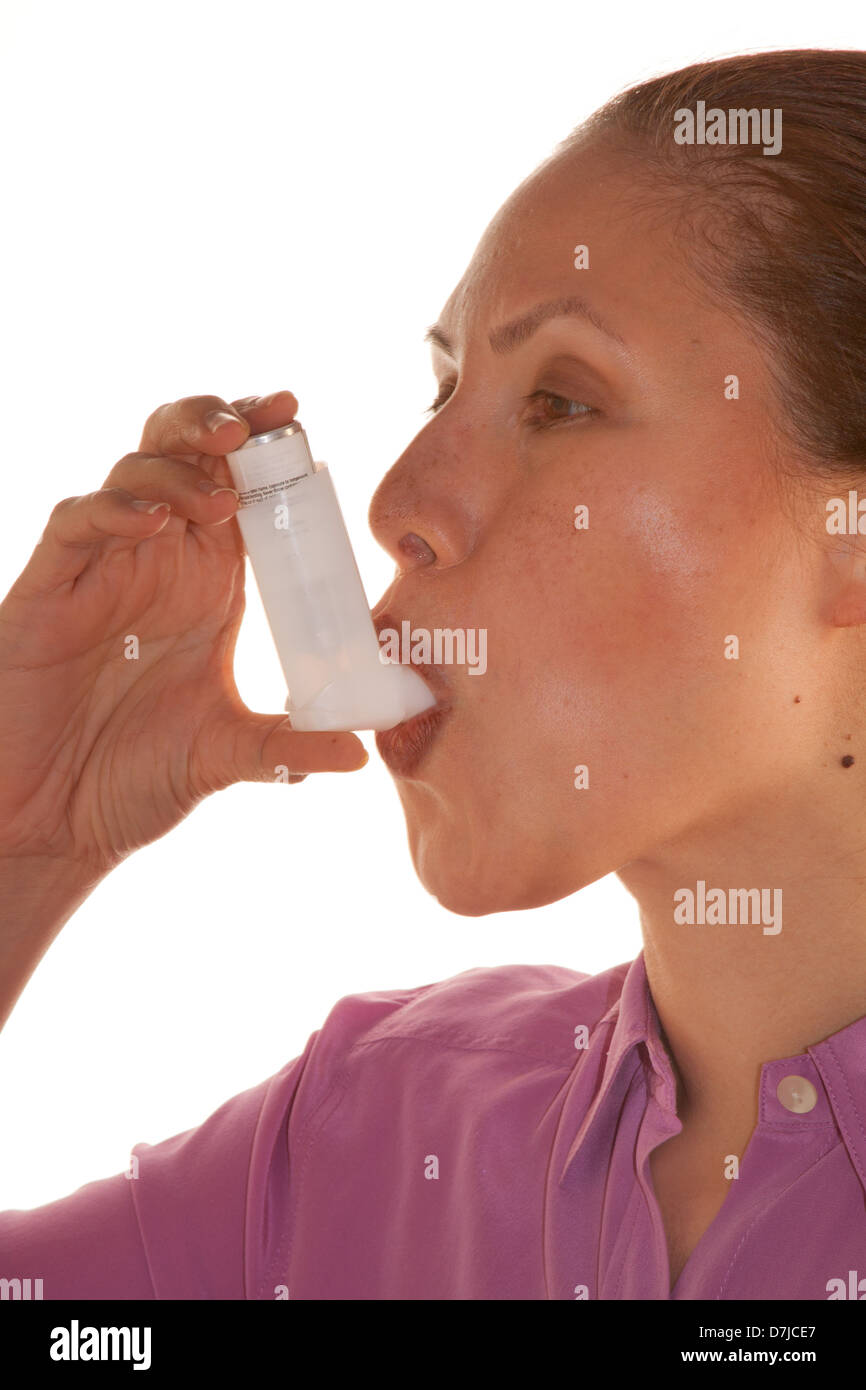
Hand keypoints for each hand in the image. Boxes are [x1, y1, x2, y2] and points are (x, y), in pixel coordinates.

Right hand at [0, 391, 367, 880]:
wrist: (49, 825)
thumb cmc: (127, 780)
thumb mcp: (225, 757)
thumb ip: (289, 747)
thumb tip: (363, 750)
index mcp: (205, 585)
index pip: (238, 490)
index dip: (262, 447)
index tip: (298, 418)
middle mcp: (155, 564)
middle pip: (182, 456)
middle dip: (217, 426)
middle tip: (257, 425)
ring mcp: (99, 572)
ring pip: (131, 474)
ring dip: (176, 467)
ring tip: (219, 491)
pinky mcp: (47, 591)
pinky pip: (76, 523)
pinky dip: (114, 509)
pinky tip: (155, 521)